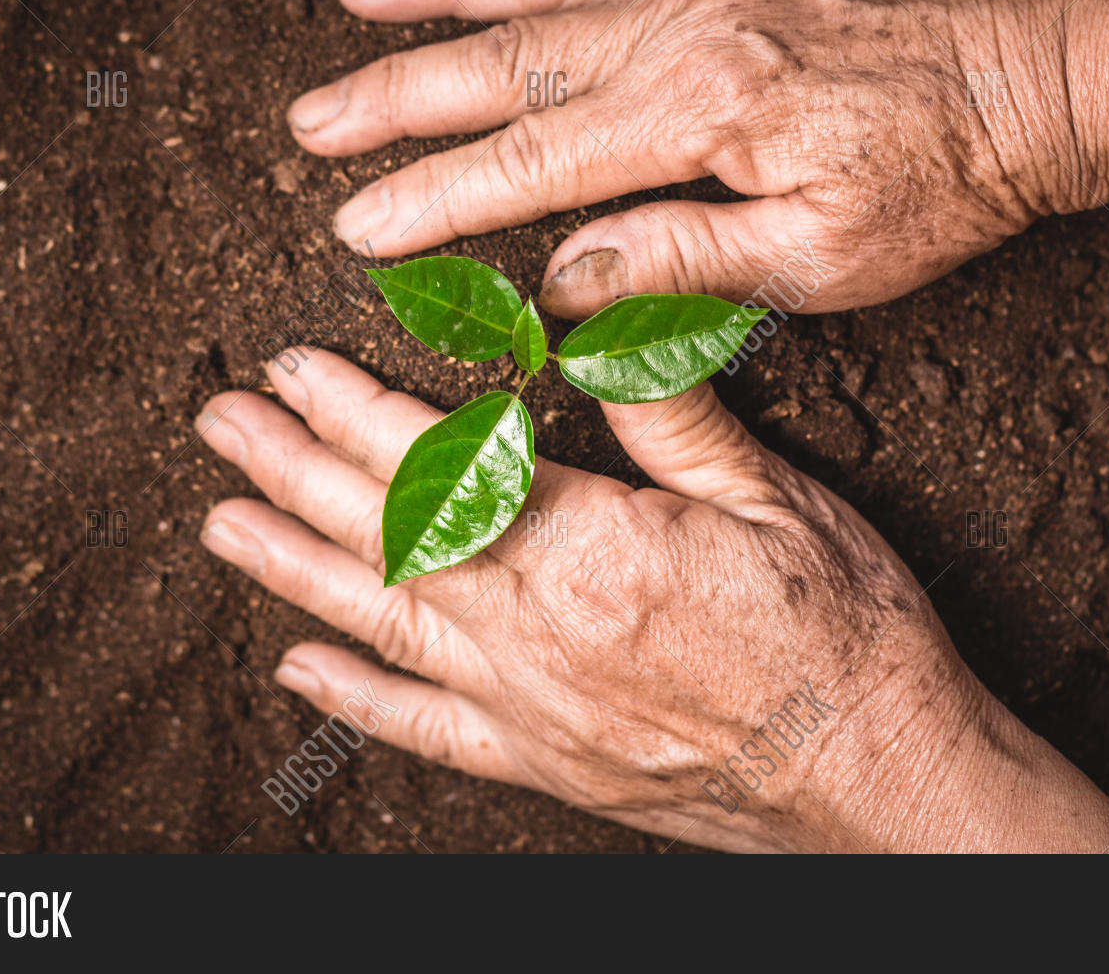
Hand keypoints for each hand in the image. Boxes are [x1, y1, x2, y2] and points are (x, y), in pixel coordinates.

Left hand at [196, 349, 1108, 851]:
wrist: (884, 784)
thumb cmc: (846, 640)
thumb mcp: (778, 500)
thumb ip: (672, 415)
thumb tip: (602, 324)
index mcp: (595, 553)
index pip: (441, 466)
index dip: (357, 412)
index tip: (299, 368)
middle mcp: (539, 636)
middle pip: (386, 539)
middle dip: (294, 472)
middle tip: (225, 422)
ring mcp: (533, 710)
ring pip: (383, 627)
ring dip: (294, 569)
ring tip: (226, 523)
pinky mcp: (547, 765)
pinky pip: (426, 730)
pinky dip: (355, 698)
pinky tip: (301, 669)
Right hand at [286, 0, 1091, 317]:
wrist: (1034, 76)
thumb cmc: (939, 182)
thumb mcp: (818, 259)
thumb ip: (680, 264)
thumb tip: (559, 278)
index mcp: (699, 112)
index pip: (528, 162)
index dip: (431, 197)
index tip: (354, 223)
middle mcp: (683, 20)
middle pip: (504, 59)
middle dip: (395, 93)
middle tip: (310, 121)